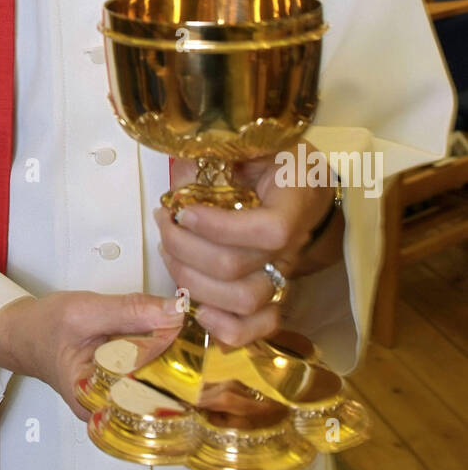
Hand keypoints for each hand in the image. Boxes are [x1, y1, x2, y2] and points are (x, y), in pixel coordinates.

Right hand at [0, 291, 184, 420]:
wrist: (24, 332)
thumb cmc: (44, 327)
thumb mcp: (85, 311)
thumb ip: (131, 310)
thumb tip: (173, 311)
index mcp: (93, 398)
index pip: (148, 393)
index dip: (178, 370)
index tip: (199, 345)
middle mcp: (107, 408)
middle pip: (159, 395)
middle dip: (184, 367)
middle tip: (204, 341)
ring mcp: (116, 400)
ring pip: (159, 386)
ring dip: (178, 362)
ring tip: (193, 340)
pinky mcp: (124, 386)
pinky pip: (151, 376)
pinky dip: (164, 359)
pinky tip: (175, 344)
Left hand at [155, 141, 336, 347]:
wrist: (306, 182)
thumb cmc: (277, 158)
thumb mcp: (255, 140)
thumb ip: (223, 151)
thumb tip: (183, 170)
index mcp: (295, 201)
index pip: (268, 231)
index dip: (218, 227)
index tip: (183, 211)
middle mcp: (292, 244)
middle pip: (237, 268)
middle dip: (185, 249)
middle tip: (164, 222)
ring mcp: (283, 272)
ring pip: (241, 301)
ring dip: (192, 281)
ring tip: (169, 250)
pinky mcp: (274, 292)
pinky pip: (259, 327)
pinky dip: (227, 329)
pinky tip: (199, 309)